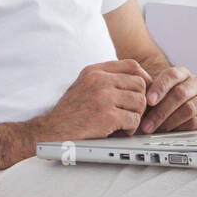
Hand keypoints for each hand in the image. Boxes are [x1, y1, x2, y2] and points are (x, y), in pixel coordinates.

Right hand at [30, 60, 150, 141]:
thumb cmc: (69, 112)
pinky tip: (118, 131)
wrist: (52, 131)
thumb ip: (105, 79)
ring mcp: (104, 97)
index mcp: (94, 71)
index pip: (131, 64)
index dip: (144, 77)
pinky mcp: (107, 115)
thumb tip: (136, 79)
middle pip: (140, 84)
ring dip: (135, 116)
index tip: (144, 90)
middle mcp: (99, 80)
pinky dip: (130, 129)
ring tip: (123, 123)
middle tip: (132, 112)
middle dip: (140, 101)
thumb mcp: (84, 85)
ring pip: (140, 102)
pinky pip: (134, 120)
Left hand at [137, 65, 196, 134]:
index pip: (171, 75)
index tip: (149, 101)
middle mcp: (196, 83)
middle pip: (180, 93)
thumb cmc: (162, 103)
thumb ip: (147, 94)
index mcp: (182, 73)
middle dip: (161, 111)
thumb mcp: (154, 96)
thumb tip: (135, 97)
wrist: (179, 112)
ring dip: (170, 122)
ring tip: (156, 130)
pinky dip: (182, 128)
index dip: (159, 87)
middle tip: (147, 125)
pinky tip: (172, 132)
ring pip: (188, 108)